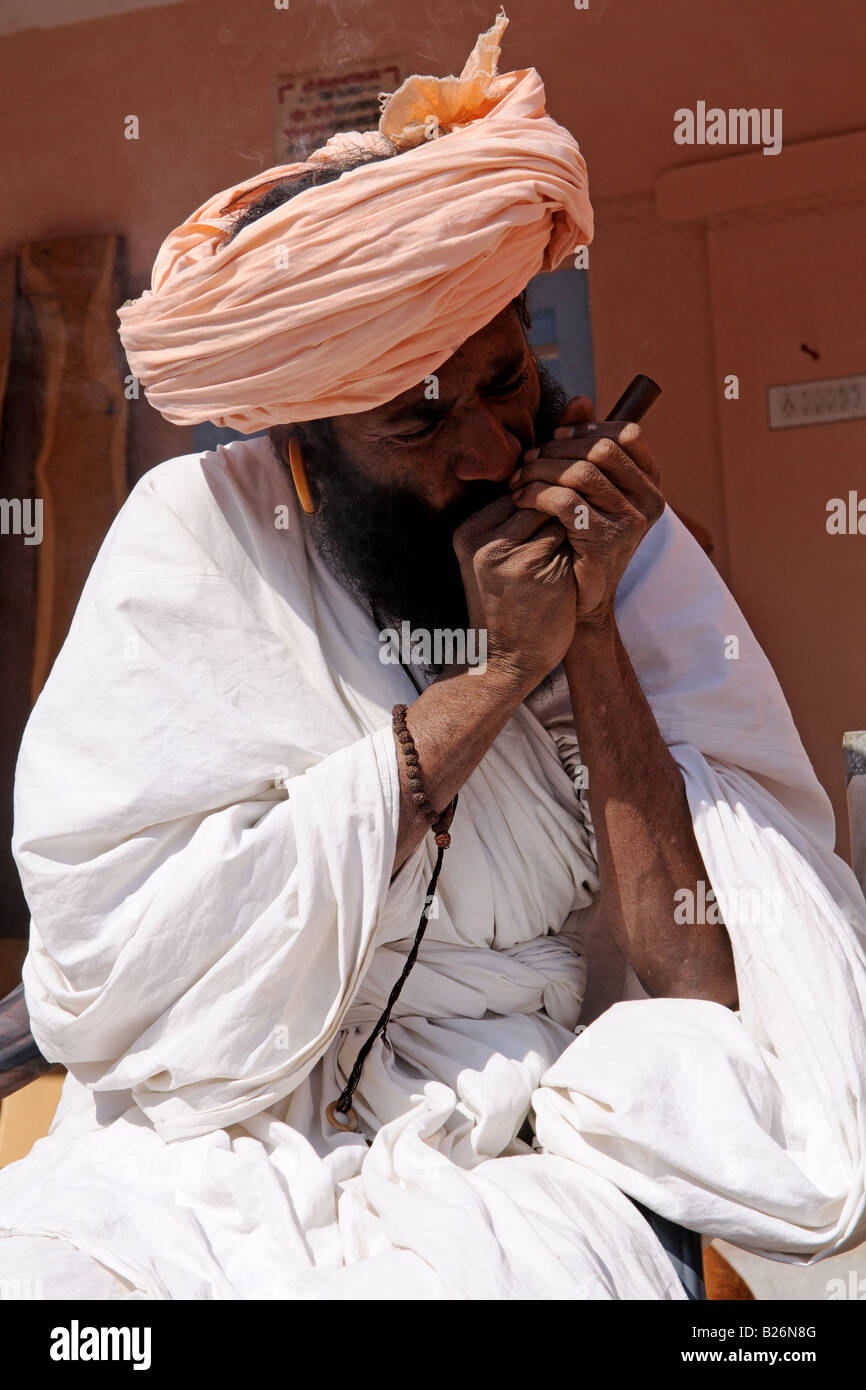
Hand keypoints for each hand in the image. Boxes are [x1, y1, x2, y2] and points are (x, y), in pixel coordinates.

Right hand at [452, 491, 575, 688]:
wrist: (507, 659)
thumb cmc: (505, 605)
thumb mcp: (489, 559)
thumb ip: (509, 520)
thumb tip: (550, 475)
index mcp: (468, 532)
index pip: (516, 490)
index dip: (540, 503)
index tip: (548, 527)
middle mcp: (485, 541)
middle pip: (537, 497)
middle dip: (557, 513)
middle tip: (562, 540)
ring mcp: (512, 556)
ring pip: (557, 513)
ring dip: (570, 528)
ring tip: (567, 553)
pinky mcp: (540, 570)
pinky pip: (571, 538)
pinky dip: (579, 548)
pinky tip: (574, 568)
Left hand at [508, 395, 663, 625]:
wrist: (579, 600)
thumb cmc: (579, 541)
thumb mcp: (587, 492)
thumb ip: (585, 448)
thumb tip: (580, 400)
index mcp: (650, 483)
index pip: (626, 434)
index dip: (587, 430)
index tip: (555, 439)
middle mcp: (650, 499)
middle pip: (600, 450)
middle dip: (555, 451)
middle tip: (526, 461)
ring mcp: (632, 521)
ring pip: (580, 472)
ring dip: (541, 471)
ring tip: (518, 482)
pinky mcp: (607, 540)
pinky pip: (566, 501)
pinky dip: (536, 494)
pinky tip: (520, 500)